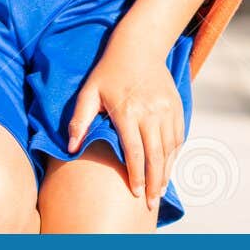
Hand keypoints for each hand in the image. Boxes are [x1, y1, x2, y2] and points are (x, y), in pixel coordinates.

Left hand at [67, 41, 183, 210]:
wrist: (139, 46)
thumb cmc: (109, 71)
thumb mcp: (89, 91)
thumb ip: (80, 119)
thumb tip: (71, 148)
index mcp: (128, 111)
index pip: (134, 151)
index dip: (135, 175)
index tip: (133, 193)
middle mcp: (151, 112)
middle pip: (156, 155)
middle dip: (153, 182)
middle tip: (150, 203)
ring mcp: (166, 109)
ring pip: (170, 149)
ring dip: (166, 171)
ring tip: (159, 190)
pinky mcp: (177, 106)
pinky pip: (178, 136)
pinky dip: (174, 155)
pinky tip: (168, 167)